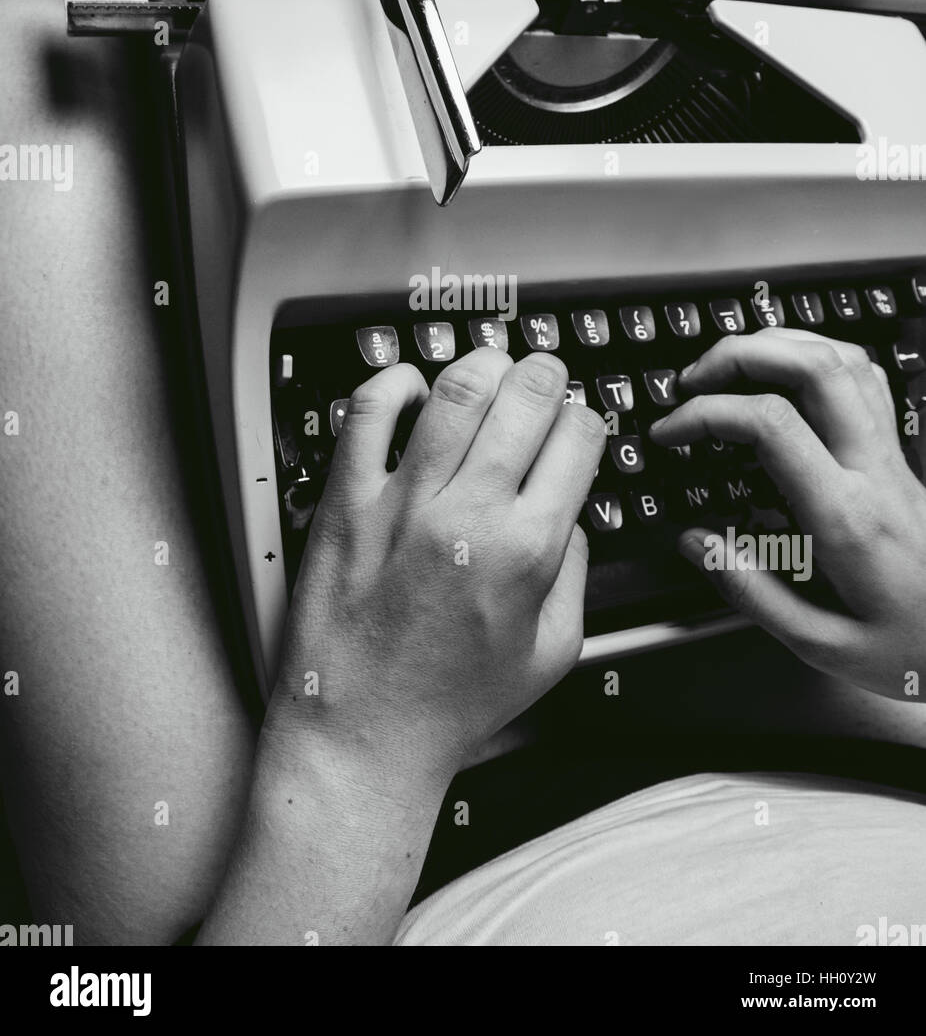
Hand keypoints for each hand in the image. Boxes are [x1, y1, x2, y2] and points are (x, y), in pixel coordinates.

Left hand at [265, 348, 605, 784]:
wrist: (363, 736)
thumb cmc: (452, 704)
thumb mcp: (553, 651)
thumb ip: (576, 573)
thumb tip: (569, 513)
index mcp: (529, 549)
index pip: (577, 438)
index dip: (585, 420)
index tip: (576, 425)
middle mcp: (470, 514)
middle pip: (526, 397)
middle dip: (547, 374)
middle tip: (544, 375)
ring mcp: (403, 503)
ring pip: (456, 391)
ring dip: (484, 364)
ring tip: (490, 369)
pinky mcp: (347, 503)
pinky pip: (368, 414)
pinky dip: (393, 383)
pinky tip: (410, 387)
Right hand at [649, 328, 925, 701]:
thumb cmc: (910, 650)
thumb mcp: (821, 645)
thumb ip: (750, 590)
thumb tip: (696, 541)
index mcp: (847, 518)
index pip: (771, 423)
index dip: (706, 413)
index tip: (670, 433)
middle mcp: (874, 473)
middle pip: (813, 366)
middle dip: (740, 354)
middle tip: (693, 379)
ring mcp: (893, 459)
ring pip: (845, 359)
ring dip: (780, 345)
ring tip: (732, 365)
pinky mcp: (900, 460)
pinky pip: (867, 380)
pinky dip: (819, 358)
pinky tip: (788, 374)